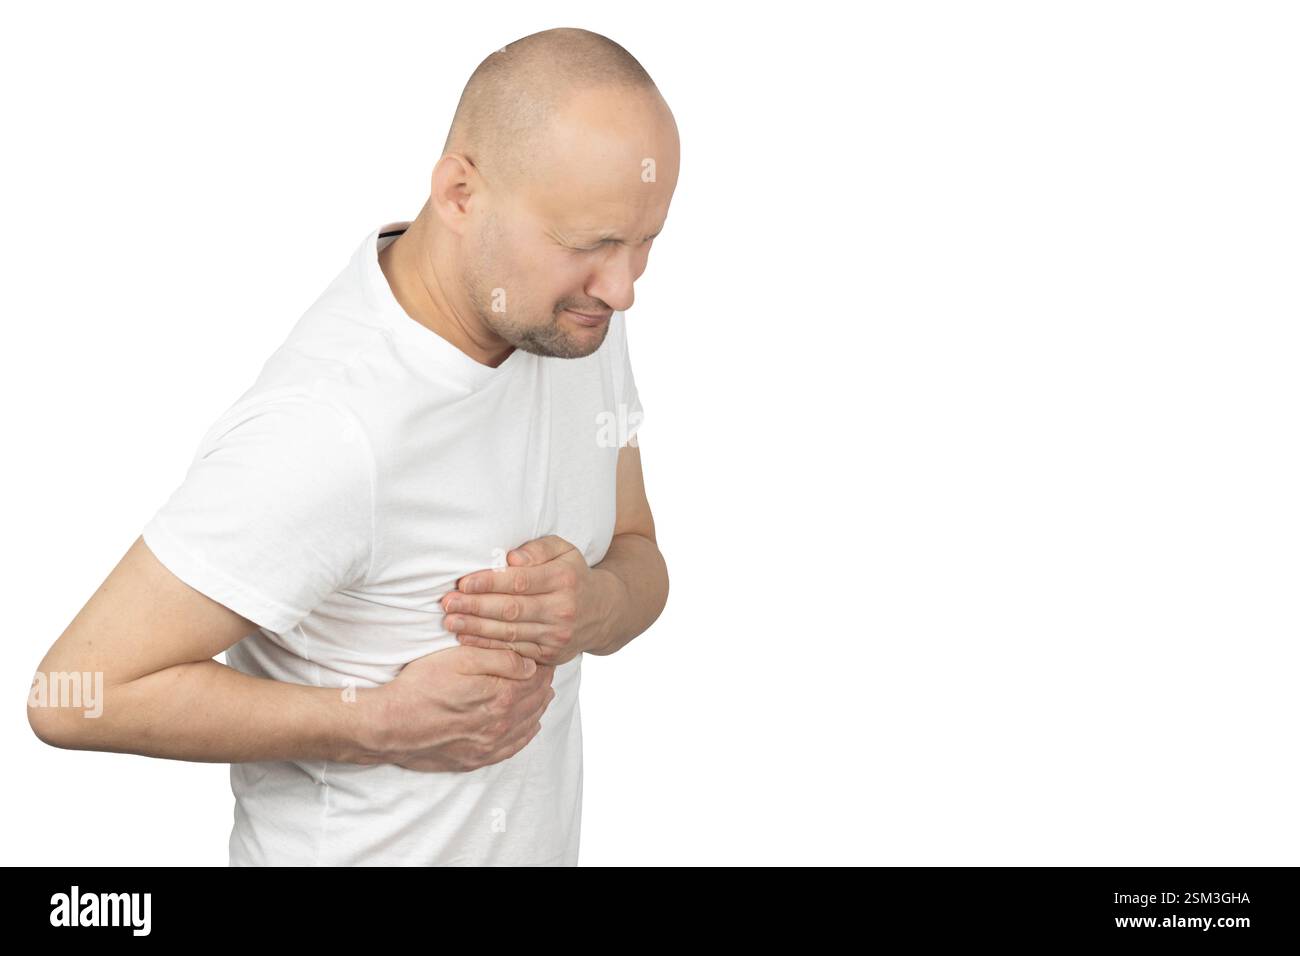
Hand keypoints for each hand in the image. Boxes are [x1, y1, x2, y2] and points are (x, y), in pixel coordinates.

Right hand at [377, 644, 555, 772]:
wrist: (390, 726)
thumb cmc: (420, 686)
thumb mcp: (459, 659)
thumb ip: (500, 660)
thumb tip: (530, 665)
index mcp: (501, 695)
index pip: (536, 678)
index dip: (542, 665)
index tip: (542, 656)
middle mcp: (501, 724)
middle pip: (535, 701)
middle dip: (543, 684)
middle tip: (545, 672)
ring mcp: (490, 745)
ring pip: (528, 724)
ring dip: (538, 707)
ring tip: (541, 693)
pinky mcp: (477, 759)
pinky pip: (514, 747)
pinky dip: (526, 733)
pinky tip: (529, 725)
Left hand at [439, 534, 619, 665]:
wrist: (604, 611)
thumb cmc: (574, 574)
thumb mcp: (564, 550)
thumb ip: (538, 548)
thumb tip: (511, 558)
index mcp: (563, 579)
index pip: (520, 582)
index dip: (489, 583)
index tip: (463, 583)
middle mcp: (562, 609)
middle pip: (511, 610)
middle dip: (475, 607)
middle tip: (447, 603)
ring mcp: (557, 635)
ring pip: (510, 633)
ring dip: (476, 628)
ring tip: (450, 622)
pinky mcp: (551, 655)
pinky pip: (515, 651)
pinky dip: (489, 646)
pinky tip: (467, 639)